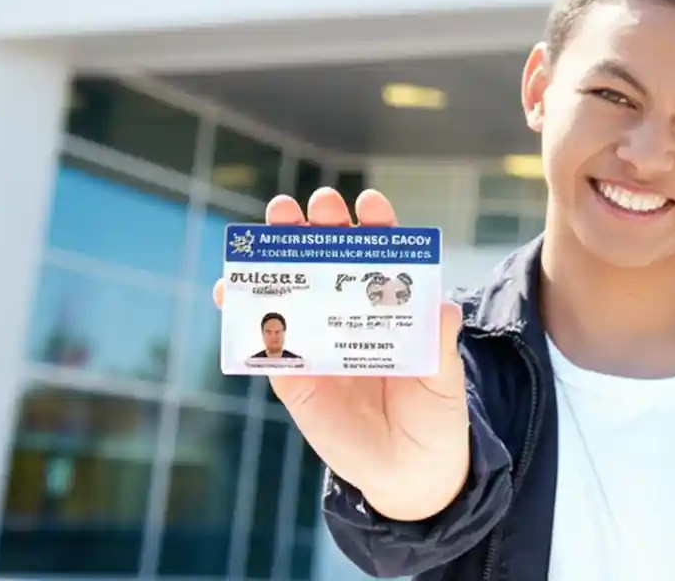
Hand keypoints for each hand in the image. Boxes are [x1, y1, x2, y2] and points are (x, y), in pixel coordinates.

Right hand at [213, 187, 469, 520]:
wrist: (407, 471)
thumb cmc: (433, 415)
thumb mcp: (445, 382)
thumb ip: (442, 347)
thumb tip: (445, 308)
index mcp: (392, 307)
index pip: (384, 256)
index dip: (376, 226)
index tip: (369, 203)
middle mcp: (353, 315)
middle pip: (334, 260)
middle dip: (322, 226)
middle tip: (316, 204)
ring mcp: (320, 340)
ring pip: (296, 288)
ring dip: (280, 254)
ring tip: (272, 226)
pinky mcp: (293, 374)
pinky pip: (265, 339)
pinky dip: (242, 311)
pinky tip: (228, 289)